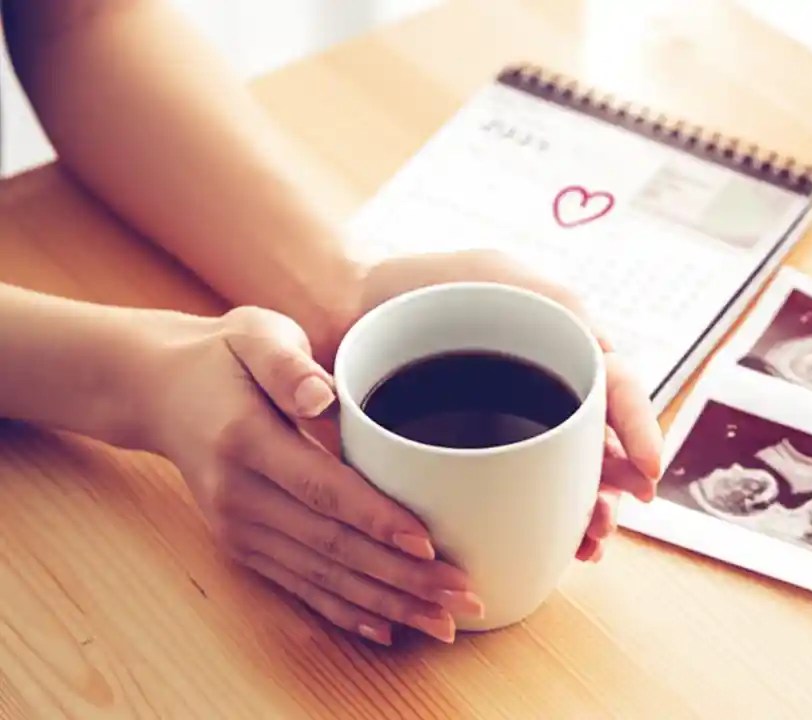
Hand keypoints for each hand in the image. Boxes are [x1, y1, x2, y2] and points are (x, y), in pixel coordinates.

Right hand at [138, 306, 481, 644]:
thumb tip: (321, 396)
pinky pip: (299, 586)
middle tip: (463, 596)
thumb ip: (287, 364)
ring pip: (322, 577)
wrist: (158, 391)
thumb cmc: (223, 356)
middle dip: (402, 577)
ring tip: (443, 624)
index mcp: (247, 441)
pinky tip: (388, 627)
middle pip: (332, 546)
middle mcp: (240, 496)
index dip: (378, 519)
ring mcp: (239, 528)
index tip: (430, 544)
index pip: (324, 489)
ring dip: (386, 604)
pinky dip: (345, 611)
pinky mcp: (243, 545)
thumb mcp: (253, 335)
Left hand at [349, 250, 663, 561]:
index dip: (638, 430)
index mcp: (558, 341)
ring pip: (562, 472)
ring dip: (583, 511)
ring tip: (587, 546)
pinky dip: (538, 518)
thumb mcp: (500, 272)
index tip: (645, 474)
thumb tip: (611, 360)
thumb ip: (558, 301)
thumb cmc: (420, 282)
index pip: (616, 385)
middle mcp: (540, 384)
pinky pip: (514, 489)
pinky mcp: (469, 451)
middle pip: (597, 441)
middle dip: (613, 488)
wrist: (338, 304)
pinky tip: (548, 543)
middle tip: (607, 525)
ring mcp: (507, 419)